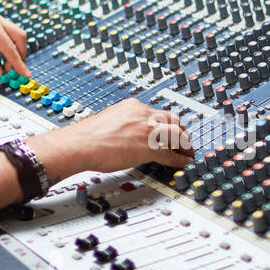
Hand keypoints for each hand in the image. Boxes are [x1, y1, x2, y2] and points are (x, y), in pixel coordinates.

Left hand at [0, 0, 28, 77]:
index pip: (10, 47)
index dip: (18, 63)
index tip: (25, 75)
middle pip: (19, 37)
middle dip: (20, 55)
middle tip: (15, 71)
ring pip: (13, 34)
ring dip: (13, 50)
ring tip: (5, 66)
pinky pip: (5, 32)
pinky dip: (6, 44)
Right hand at [58, 98, 193, 173]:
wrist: (81, 144)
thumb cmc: (88, 136)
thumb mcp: (109, 120)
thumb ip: (123, 123)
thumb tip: (126, 132)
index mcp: (132, 106)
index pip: (158, 112)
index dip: (167, 123)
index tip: (168, 129)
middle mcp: (143, 115)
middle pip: (173, 120)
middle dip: (181, 131)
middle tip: (184, 140)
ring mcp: (148, 131)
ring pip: (177, 135)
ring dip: (184, 145)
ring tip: (187, 152)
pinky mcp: (150, 148)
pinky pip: (172, 154)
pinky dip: (180, 159)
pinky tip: (183, 163)